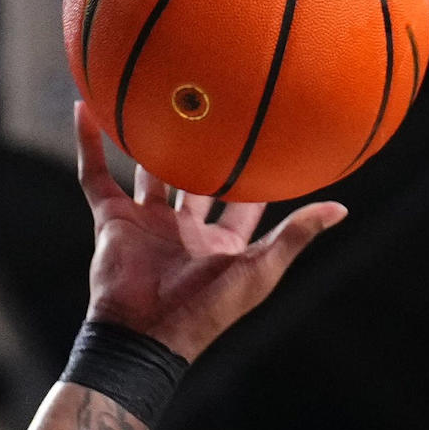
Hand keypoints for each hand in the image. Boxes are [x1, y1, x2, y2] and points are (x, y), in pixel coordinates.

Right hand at [76, 118, 347, 363]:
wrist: (146, 335)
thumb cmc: (207, 308)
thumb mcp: (260, 269)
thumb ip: (295, 235)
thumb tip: (341, 208)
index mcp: (220, 242)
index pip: (243, 199)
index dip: (256, 171)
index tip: (270, 133)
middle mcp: (183, 228)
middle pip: (195, 177)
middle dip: (203, 147)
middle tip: (212, 101)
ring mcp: (146, 221)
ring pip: (147, 170)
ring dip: (148, 138)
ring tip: (154, 95)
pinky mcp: (112, 219)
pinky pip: (95, 175)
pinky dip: (89, 144)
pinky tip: (87, 107)